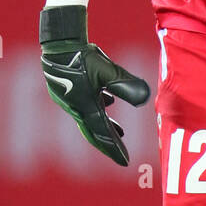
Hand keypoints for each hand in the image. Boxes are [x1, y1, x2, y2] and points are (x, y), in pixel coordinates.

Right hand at [40, 6, 149, 165]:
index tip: (125, 161)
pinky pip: (85, 104)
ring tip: (120, 130)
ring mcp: (69, 100)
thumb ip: (125, 85)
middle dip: (109, 143)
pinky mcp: (66, 90)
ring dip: (105, 125)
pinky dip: (98, 107)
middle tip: (121, 154)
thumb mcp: (107, 71)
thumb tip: (146, 98)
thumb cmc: (82, 56)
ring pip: (89, 117)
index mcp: (85, 107)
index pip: (103, 134)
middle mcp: (76, 108)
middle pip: (94, 131)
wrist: (59, 43)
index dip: (115, 148)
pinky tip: (107, 101)